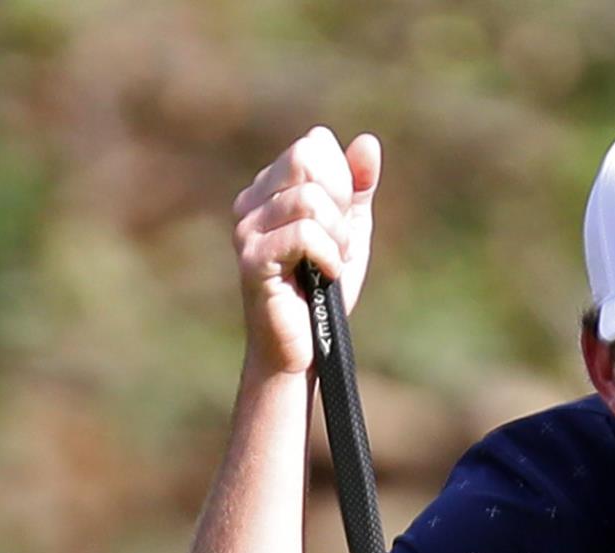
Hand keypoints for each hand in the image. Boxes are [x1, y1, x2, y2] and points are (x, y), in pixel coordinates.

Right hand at [231, 127, 380, 380]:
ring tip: (331, 263)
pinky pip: (305, 234)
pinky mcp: (252, 258)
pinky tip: (325, 276)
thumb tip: (367, 141)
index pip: (313, 145)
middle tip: (337, 240)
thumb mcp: (349, 232)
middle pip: (307, 157)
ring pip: (309, 199)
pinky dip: (329, 255)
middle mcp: (250, 201)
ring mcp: (246, 229)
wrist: (303, 350)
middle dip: (338, 199)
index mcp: (270, 188)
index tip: (340, 222)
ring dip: (336, 235)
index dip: (341, 179)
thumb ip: (358, 188)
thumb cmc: (323, 292)